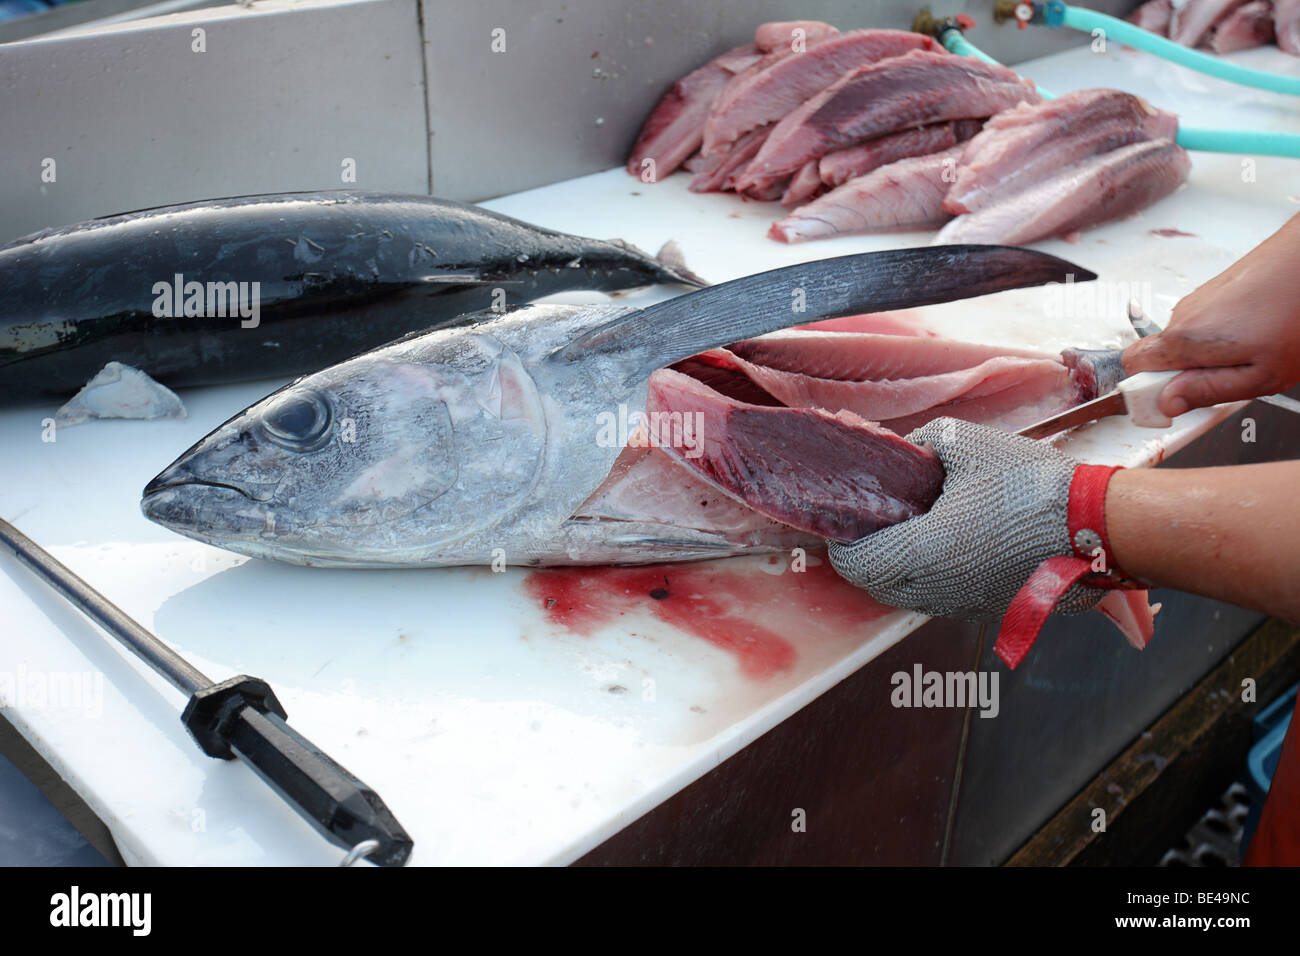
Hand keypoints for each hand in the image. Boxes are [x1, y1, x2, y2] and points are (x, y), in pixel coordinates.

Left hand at [827, 418, 1103, 620]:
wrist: (1094, 526)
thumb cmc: (1029, 483)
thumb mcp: (966, 444)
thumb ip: (923, 445)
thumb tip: (907, 451)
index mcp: (922, 552)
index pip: (857, 564)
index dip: (844, 545)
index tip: (847, 525)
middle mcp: (936, 590)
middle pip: (877, 587)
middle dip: (867, 559)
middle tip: (875, 527)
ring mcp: (963, 606)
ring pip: (908, 598)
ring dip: (898, 573)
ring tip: (909, 535)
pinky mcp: (988, 611)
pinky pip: (942, 600)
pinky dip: (931, 580)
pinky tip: (948, 549)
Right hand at [1124, 214, 1299, 415]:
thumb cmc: (1297, 311)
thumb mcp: (1261, 374)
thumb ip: (1208, 391)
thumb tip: (1169, 403)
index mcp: (1185, 339)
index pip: (1131, 367)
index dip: (1147, 389)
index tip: (1173, 401)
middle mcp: (1183, 315)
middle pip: (1158, 356)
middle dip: (1183, 374)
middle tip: (1225, 380)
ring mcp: (1198, 299)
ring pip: (1184, 341)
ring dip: (1205, 354)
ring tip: (1250, 353)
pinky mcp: (1215, 290)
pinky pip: (1202, 323)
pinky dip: (1220, 335)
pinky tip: (1254, 333)